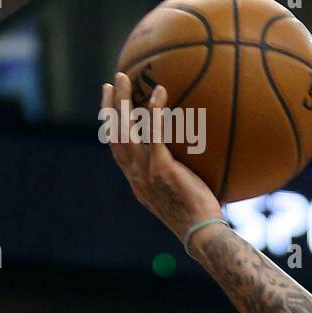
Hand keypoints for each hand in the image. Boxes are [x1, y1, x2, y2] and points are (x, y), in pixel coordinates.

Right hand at [103, 73, 220, 239]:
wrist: (201, 234)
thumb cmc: (201, 219)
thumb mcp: (182, 197)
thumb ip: (180, 178)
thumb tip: (197, 165)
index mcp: (138, 183)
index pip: (118, 152)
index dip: (112, 129)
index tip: (111, 109)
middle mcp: (136, 176)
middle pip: (114, 136)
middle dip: (109, 108)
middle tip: (111, 84)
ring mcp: (146, 172)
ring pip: (125, 131)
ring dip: (122, 102)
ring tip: (123, 78)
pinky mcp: (162, 168)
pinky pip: (154, 134)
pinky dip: (154, 112)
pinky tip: (159, 92)